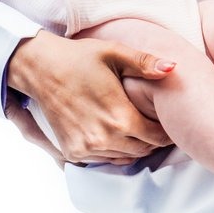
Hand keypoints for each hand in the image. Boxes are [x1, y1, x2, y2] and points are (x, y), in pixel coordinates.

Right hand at [7, 30, 172, 163]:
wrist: (40, 68)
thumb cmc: (80, 57)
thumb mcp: (115, 53)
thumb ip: (145, 63)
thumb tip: (173, 68)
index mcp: (120, 117)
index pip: (156, 137)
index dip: (167, 131)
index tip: (170, 122)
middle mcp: (104, 139)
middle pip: (142, 151)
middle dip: (152, 140)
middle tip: (157, 125)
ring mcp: (87, 148)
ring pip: (123, 158)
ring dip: (133, 147)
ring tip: (137, 128)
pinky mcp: (72, 152)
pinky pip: (103, 160)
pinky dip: (113, 151)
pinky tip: (114, 134)